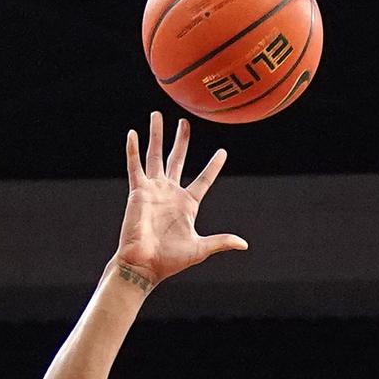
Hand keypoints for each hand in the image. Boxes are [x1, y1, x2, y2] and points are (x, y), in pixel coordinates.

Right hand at [116, 113, 245, 286]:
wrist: (145, 263)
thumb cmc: (171, 259)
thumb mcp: (200, 248)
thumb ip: (221, 242)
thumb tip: (244, 244)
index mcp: (188, 204)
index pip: (204, 180)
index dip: (213, 166)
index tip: (223, 152)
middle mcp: (170, 193)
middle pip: (177, 159)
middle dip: (181, 140)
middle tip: (184, 122)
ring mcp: (154, 189)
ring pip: (155, 156)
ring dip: (156, 136)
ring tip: (158, 115)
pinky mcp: (137, 191)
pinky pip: (135, 166)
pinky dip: (133, 150)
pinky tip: (133, 134)